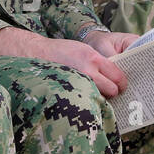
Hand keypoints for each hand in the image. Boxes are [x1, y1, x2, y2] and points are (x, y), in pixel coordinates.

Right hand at [0, 27, 127, 97]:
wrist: (33, 54)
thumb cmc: (58, 53)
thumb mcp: (80, 50)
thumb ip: (97, 62)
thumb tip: (112, 77)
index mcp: (92, 57)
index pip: (118, 75)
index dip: (121, 83)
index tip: (119, 87)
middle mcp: (88, 69)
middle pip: (113, 89)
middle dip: (113, 93)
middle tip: (107, 94)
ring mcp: (78, 82)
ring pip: (100, 99)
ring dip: (99, 99)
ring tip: (92, 97)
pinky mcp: (68, 92)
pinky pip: (85, 102)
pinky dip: (86, 104)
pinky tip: (82, 102)